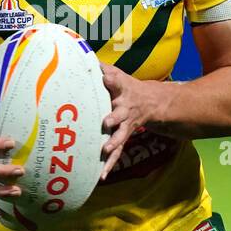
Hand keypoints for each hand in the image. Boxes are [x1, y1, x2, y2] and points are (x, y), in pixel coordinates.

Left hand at [99, 63, 162, 180]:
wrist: (151, 102)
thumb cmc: (125, 87)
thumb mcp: (116, 74)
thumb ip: (100, 67)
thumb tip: (79, 53)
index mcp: (122, 91)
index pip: (117, 82)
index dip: (112, 79)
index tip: (106, 76)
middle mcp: (125, 109)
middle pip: (120, 113)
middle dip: (113, 117)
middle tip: (106, 121)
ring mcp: (126, 125)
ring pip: (120, 135)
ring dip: (113, 143)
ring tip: (106, 150)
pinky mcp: (124, 137)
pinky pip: (117, 153)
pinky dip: (109, 165)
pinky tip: (101, 176)